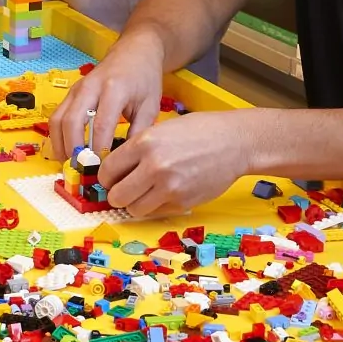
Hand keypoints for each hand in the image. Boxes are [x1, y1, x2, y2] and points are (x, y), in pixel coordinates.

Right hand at [49, 37, 165, 160]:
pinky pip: (57, 116)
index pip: (101, 124)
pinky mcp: (70, 93)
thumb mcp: (150, 105)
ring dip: (61, 144)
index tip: (103, 168)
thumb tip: (126, 160)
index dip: (99, 149)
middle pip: (73, 121)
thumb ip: (139, 132)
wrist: (134, 51)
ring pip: (58, 119)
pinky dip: (57, 136)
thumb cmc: (145, 78)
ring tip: (70, 165)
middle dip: (75, 149)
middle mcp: (91, 87)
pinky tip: (65, 152)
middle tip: (81, 170)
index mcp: (114, 89)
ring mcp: (77, 89)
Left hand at [96, 110, 252, 217]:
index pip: (107, 171)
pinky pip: (155, 212)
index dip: (106, 177)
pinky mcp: (182, 202)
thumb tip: (116, 169)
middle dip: (117, 193)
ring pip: (133, 209)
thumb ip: (138, 148)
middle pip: (115, 196)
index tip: (111, 177)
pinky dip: (155, 206)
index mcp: (145, 143)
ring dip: (135, 203)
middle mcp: (154, 167)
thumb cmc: (201, 131)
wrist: (235, 143)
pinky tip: (164, 192)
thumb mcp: (162, 129)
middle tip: (124, 188)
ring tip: (144, 192)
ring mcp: (169, 188)